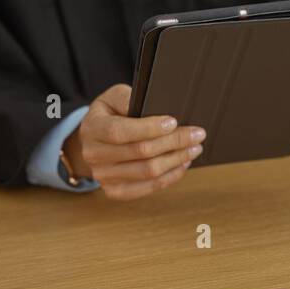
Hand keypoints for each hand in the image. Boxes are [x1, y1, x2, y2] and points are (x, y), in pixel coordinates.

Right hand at [64, 84, 205, 199]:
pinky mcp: (115, 191)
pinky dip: (170, 176)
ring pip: (147, 172)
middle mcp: (94, 155)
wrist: (95, 141)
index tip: (174, 122)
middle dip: (173, 142)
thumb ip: (128, 98)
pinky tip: (182, 164)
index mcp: (92, 128)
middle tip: (196, 134)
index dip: (149, 128)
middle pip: (140, 153)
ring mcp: (103, 176)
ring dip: (176, 160)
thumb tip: (151, 107)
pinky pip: (147, 188)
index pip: (120, 132)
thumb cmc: (109, 115)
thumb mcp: (113, 97)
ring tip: (193, 149)